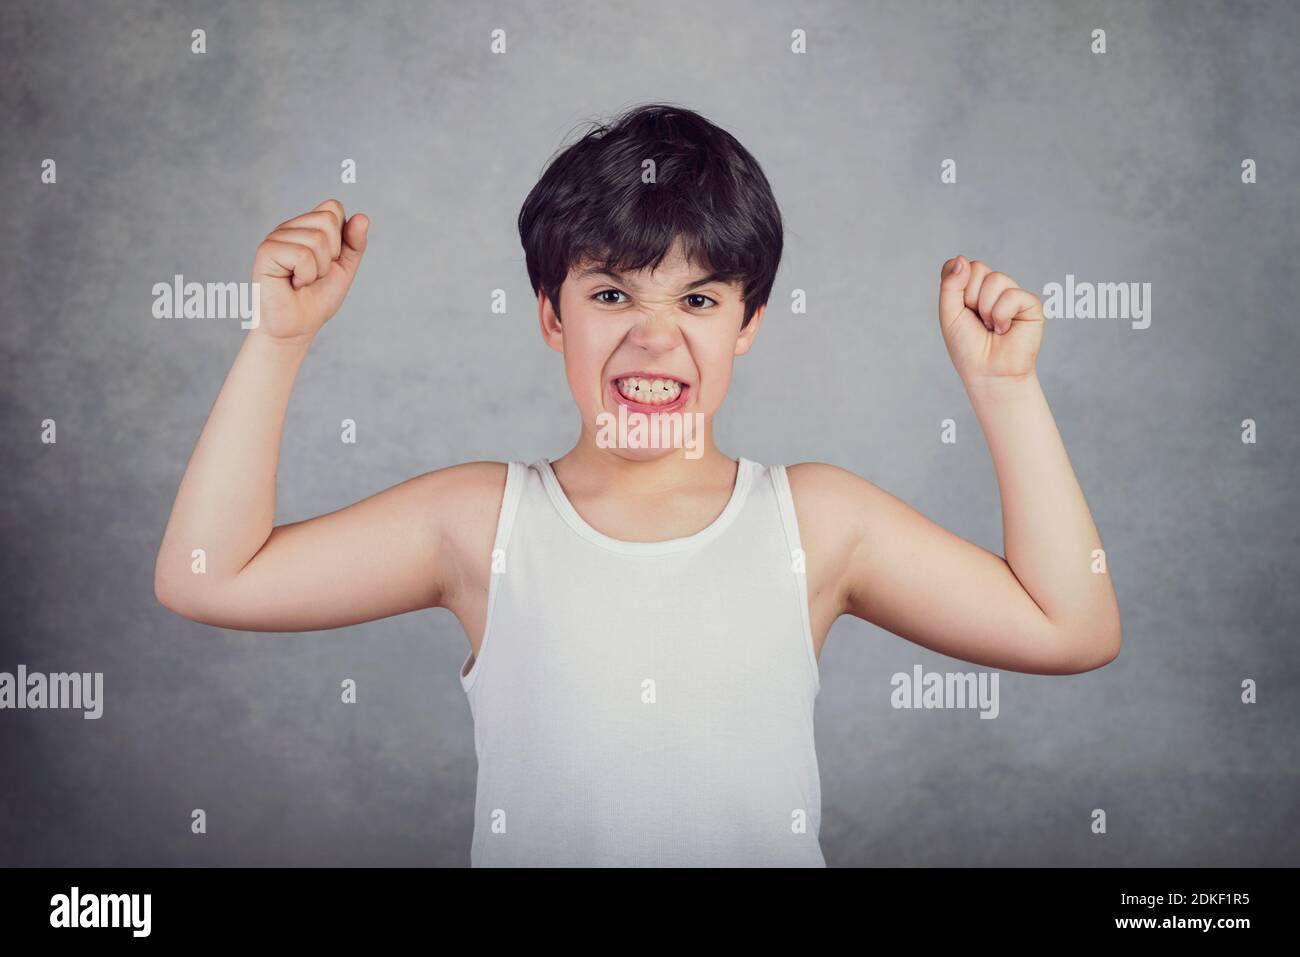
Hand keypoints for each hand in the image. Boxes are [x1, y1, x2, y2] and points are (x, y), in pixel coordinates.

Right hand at [251, 199, 368, 340]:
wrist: (298, 326)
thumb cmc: (317, 298)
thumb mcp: (344, 268)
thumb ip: (355, 242)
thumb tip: (362, 217)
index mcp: (306, 227)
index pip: (333, 208)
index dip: (341, 238)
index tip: (330, 260)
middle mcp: (290, 228)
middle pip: (327, 220)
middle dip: (330, 255)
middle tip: (315, 273)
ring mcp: (276, 237)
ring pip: (317, 238)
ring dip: (318, 269)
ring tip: (303, 280)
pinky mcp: (266, 251)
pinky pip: (302, 255)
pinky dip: (306, 275)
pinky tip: (293, 283)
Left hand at [937, 256, 1043, 384]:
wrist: (988, 373)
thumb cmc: (968, 347)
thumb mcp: (949, 314)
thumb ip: (950, 284)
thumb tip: (961, 258)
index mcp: (971, 287)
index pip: (959, 265)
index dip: (955, 286)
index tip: (959, 309)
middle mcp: (992, 288)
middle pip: (977, 268)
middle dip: (970, 297)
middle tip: (977, 320)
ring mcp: (1012, 294)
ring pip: (995, 279)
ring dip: (986, 309)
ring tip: (991, 327)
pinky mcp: (1030, 304)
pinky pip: (1012, 295)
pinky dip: (1002, 316)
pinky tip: (1004, 330)